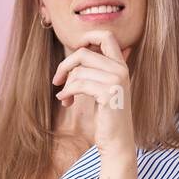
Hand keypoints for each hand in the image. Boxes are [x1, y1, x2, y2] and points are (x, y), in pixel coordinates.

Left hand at [52, 30, 134, 156]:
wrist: (117, 141)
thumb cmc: (107, 116)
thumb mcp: (103, 88)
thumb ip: (98, 69)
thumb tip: (81, 49)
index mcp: (121, 66)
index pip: (106, 36)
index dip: (87, 37)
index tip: (73, 51)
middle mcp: (121, 70)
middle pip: (84, 52)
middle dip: (65, 65)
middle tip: (57, 80)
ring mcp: (116, 81)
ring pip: (78, 70)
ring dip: (65, 85)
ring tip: (64, 98)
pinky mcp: (108, 93)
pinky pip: (78, 84)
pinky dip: (67, 92)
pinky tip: (65, 101)